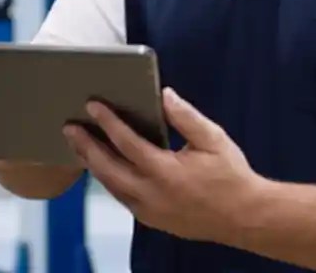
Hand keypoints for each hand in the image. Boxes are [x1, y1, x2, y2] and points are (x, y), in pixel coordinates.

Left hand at [64, 88, 261, 243]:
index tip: (92, 105)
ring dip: (93, 165)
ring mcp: (149, 212)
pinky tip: (102, 167)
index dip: (108, 122)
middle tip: (69, 127)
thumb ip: (186, 116)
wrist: (246, 217)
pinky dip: (108, 181)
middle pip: (107, 168)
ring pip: (110, 186)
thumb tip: (164, 94)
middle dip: (86, 146)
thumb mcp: (213, 139)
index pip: (127, 143)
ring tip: (78, 145)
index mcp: (166, 172)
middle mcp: (152, 195)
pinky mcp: (152, 220)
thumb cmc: (231, 175)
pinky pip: (122, 197)